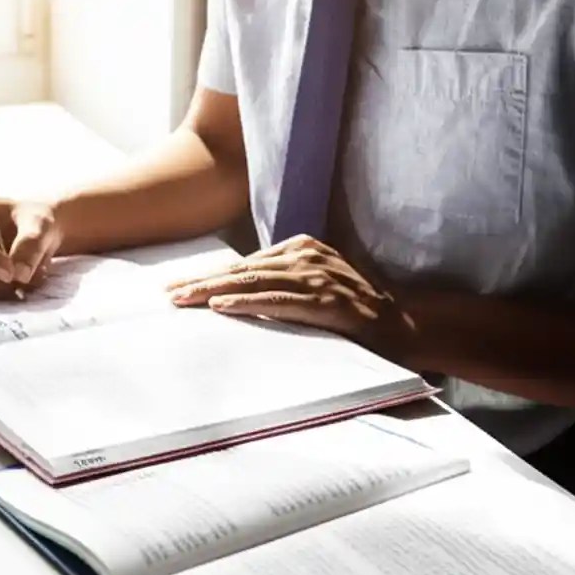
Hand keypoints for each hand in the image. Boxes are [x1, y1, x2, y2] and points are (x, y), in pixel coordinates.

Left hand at [166, 234, 416, 359]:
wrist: (406, 326)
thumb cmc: (353, 314)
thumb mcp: (312, 291)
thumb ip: (280, 287)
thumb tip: (231, 296)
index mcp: (301, 249)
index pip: (244, 264)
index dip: (209, 275)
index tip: (177, 287)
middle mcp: (307, 255)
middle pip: (242, 269)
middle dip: (201, 281)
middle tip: (168, 293)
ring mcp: (318, 276)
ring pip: (254, 281)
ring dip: (213, 290)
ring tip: (182, 299)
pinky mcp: (327, 301)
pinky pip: (278, 301)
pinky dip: (247, 303)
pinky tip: (219, 307)